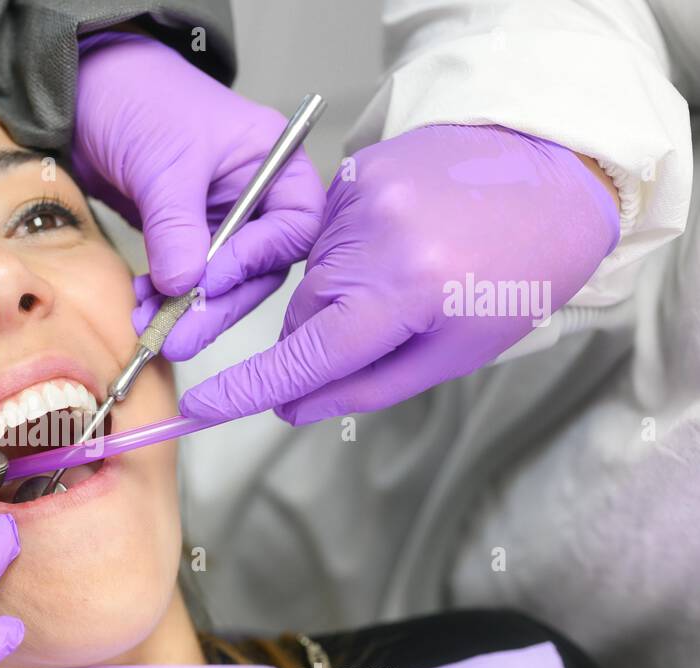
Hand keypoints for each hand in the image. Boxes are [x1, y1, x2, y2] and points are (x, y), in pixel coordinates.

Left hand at [72, 32, 323, 356]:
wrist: (87, 92)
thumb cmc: (140, 96)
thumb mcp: (164, 161)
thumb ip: (177, 225)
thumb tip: (185, 283)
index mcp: (274, 162)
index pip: (294, 225)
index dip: (256, 258)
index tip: (210, 279)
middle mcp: (255, 195)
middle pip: (260, 267)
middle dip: (218, 303)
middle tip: (181, 332)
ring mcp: (221, 218)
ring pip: (224, 282)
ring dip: (189, 309)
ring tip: (153, 326)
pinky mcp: (186, 236)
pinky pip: (189, 279)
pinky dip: (167, 298)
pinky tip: (144, 305)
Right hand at [179, 124, 620, 423]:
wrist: (554, 174)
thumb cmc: (516, 275)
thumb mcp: (454, 351)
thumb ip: (366, 386)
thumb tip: (291, 408)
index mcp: (404, 291)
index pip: (305, 354)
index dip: (247, 387)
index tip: (198, 410)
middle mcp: (373, 240)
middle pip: (303, 319)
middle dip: (324, 339)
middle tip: (385, 330)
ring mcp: (361, 198)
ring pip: (312, 281)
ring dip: (338, 295)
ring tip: (405, 275)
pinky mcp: (356, 173)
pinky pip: (325, 238)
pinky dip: (347, 255)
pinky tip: (398, 243)